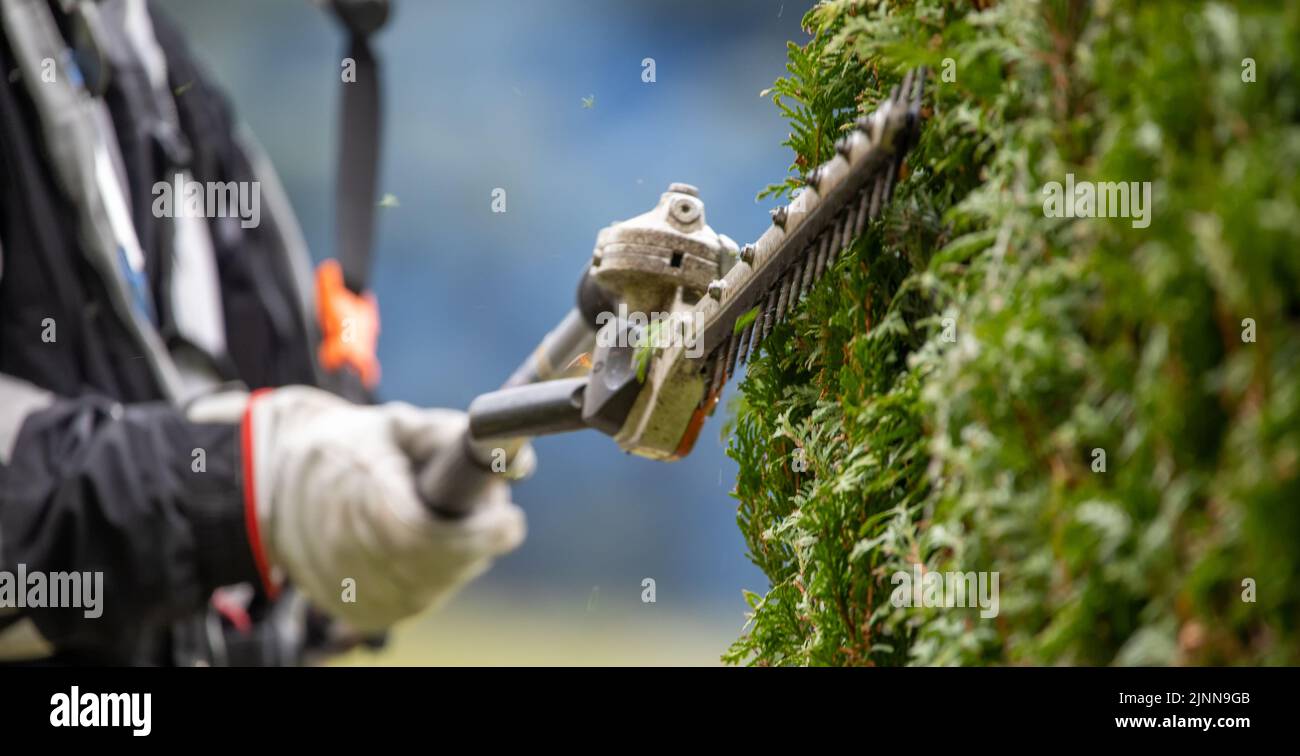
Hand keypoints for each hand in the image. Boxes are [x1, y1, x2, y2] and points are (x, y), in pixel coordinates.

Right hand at [234, 387, 525, 630]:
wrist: (271, 487)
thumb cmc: (341, 448)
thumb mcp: (394, 425)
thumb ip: (453, 438)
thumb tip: (520, 463)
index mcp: (364, 504)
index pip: (435, 538)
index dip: (480, 532)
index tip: (508, 518)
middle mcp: (356, 558)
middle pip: (444, 565)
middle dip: (477, 538)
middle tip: (488, 512)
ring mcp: (356, 593)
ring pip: (437, 585)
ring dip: (458, 558)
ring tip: (448, 521)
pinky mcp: (359, 613)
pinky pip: (417, 599)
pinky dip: (434, 575)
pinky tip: (428, 547)